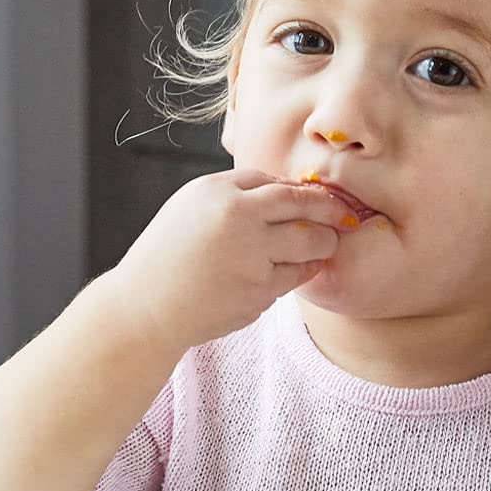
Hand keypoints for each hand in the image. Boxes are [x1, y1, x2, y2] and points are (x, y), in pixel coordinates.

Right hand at [111, 168, 358, 350]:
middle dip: (332, 212)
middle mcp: (237, 219)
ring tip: (325, 245)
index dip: (308, 192)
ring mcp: (250, 257)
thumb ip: (238, 193)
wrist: (146, 306)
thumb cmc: (169, 253)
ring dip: (325, 244)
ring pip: (311, 244)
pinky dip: (301, 272)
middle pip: (306, 206)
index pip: (281, 184)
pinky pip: (295, 277)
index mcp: (219, 192)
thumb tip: (291, 189)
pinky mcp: (258, 292)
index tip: (323, 199)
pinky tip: (297, 269)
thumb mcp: (193, 205)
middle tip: (344, 218)